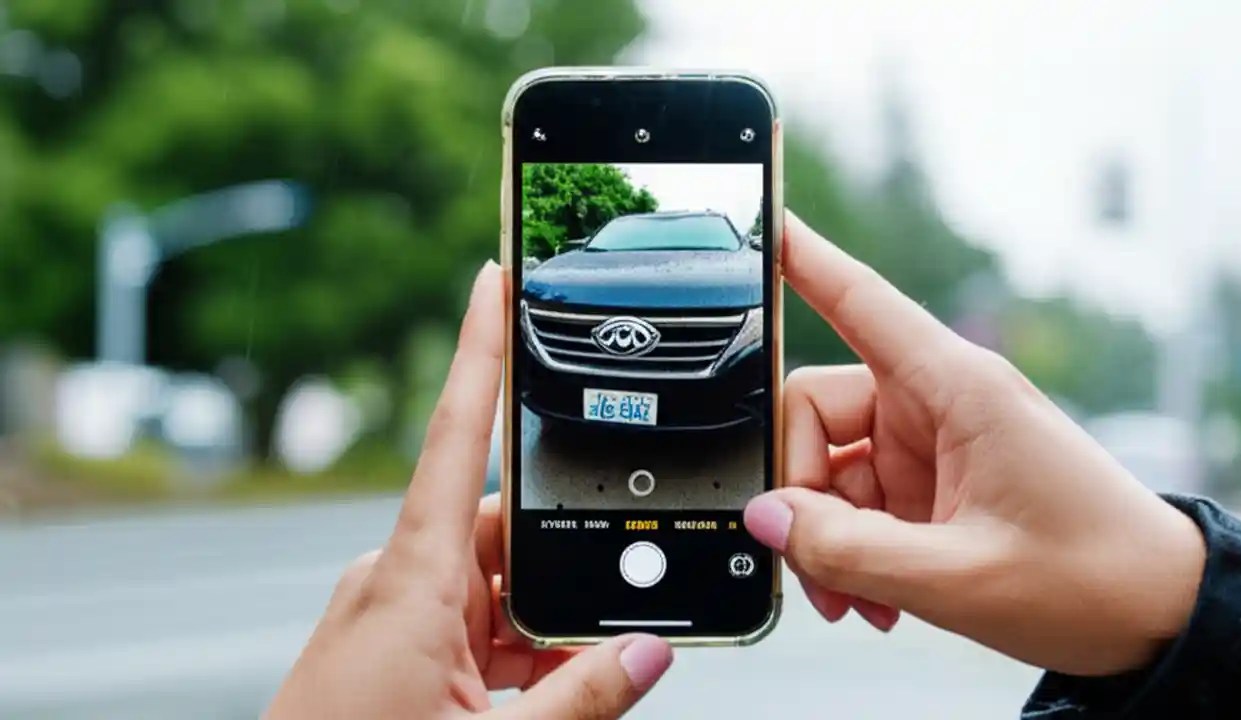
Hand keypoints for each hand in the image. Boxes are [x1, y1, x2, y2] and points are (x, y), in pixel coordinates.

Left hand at [266, 262, 672, 719]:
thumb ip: (581, 698)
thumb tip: (649, 652)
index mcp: (412, 577)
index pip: (453, 434)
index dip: (476, 347)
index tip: (492, 277)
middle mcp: (398, 578)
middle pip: (502, 529)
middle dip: (563, 560)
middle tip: (607, 610)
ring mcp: (391, 611)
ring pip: (493, 583)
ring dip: (539, 620)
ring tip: (562, 682)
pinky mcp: (390, 642)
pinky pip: (470, 618)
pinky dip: (513, 645)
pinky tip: (538, 689)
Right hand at [745, 213, 1206, 675]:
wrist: (1160, 614)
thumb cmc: (1091, 578)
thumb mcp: (955, 578)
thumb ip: (845, 549)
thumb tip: (768, 518)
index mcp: (955, 388)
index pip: (856, 300)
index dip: (798, 258)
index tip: (756, 222)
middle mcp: (937, 401)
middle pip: (816, 411)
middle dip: (802, 493)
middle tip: (817, 562)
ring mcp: (932, 442)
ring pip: (831, 467)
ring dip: (828, 535)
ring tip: (857, 596)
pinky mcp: (932, 481)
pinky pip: (860, 500)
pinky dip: (853, 547)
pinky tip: (877, 593)